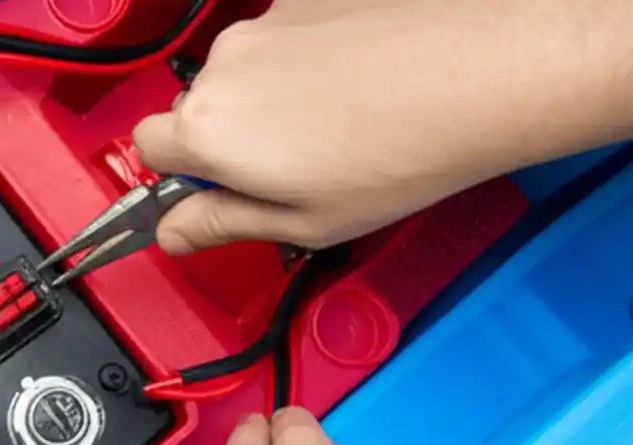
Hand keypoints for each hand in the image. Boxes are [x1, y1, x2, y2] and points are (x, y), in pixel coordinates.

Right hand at [134, 0, 632, 252]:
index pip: (148, 149)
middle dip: (231, 138)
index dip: (182, 175)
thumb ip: (222, 224)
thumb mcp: (303, 223)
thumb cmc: (402, 156)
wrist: (484, 72)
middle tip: (298, 168)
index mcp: (210, 130)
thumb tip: (174, 234)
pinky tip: (363, 87)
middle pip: (198, 108)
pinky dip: (309, 62)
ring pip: (245, 71)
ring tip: (343, 124)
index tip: (220, 191)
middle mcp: (226, 65)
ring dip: (272, 99)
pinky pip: (287, 39)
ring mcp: (267, 23)